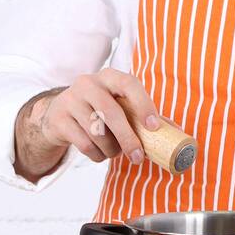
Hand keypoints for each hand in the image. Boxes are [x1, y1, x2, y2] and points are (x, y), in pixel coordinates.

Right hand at [19, 70, 164, 171]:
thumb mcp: (118, 105)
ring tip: (114, 152)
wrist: (59, 114)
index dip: (144, 104)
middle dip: (128, 138)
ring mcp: (70, 100)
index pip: (129, 83)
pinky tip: (99, 153)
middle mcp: (88, 83)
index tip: (154, 127)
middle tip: (138, 157)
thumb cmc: (98, 110)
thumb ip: (142, 115)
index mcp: (109, 76)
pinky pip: (84, 144)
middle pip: (112, 112)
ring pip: (97, 132)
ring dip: (111, 149)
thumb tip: (176, 131)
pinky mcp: (59, 119)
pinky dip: (96, 155)